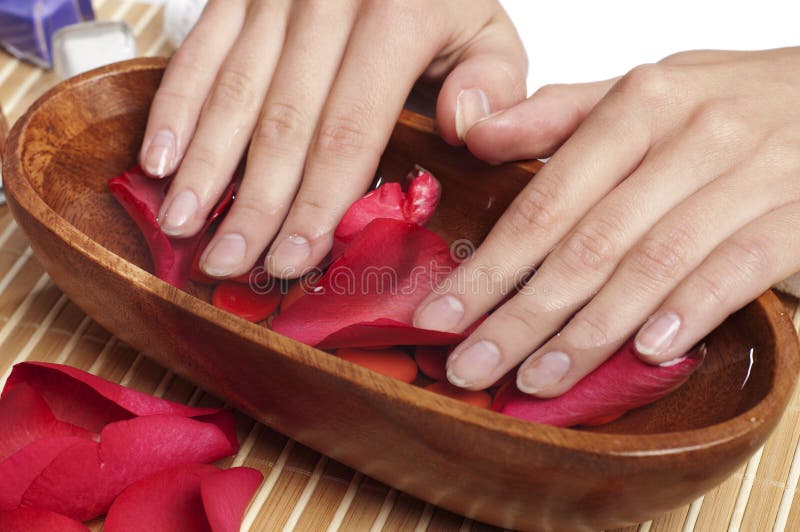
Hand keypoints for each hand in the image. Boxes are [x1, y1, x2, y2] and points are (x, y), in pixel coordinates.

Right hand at [139, 0, 525, 278]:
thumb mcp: (487, 31)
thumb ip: (493, 83)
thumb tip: (466, 131)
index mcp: (400, 12)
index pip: (351, 129)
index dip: (317, 201)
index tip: (293, 258)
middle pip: (284, 121)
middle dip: (254, 202)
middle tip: (227, 262)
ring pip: (234, 91)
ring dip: (204, 165)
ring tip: (183, 224)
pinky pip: (199, 50)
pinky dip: (175, 107)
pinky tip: (159, 158)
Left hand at [413, 47, 799, 396]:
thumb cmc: (729, 101)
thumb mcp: (644, 91)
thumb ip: (556, 115)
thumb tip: (473, 134)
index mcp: (639, 105)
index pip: (546, 202)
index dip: (489, 266)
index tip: (440, 316)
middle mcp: (690, 137)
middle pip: (587, 244)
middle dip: (519, 316)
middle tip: (469, 366)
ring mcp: (751, 174)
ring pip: (652, 264)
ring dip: (589, 332)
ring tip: (536, 379)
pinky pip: (738, 268)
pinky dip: (690, 311)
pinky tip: (645, 354)